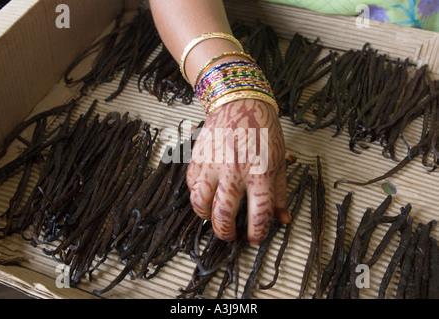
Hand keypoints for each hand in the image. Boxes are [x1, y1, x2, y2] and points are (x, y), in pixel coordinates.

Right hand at [187, 98, 289, 244]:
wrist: (240, 102)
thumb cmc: (264, 131)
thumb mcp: (279, 161)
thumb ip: (279, 192)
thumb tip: (283, 219)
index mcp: (260, 174)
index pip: (259, 215)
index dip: (257, 233)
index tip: (255, 237)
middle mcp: (235, 172)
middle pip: (224, 215)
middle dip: (226, 232)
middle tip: (230, 234)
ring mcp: (213, 165)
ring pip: (201, 204)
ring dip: (206, 217)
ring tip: (212, 217)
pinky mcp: (198, 158)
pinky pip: (191, 185)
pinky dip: (196, 196)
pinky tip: (204, 196)